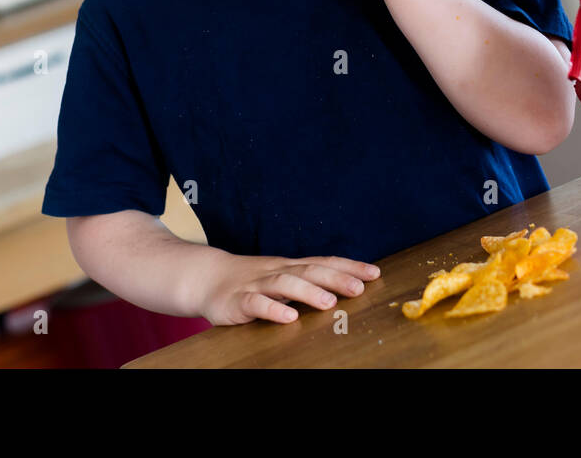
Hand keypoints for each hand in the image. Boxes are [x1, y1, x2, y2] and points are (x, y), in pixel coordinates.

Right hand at [198, 252, 380, 325]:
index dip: (349, 267)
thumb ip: (308, 281)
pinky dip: (273, 309)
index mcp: (291, 267)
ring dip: (308, 292)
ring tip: (329, 302)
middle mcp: (278, 272)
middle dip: (336, 278)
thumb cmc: (251, 280)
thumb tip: (346, 287)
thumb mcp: (282, 277)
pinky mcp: (238, 300)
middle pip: (309, 271)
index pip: (324, 263)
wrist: (206, 277)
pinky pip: (256, 304)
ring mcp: (257, 284)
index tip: (375, 273)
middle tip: (359, 288)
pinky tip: (288, 317)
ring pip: (285, 284)